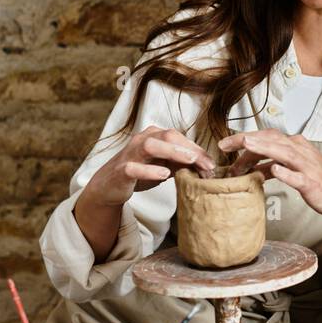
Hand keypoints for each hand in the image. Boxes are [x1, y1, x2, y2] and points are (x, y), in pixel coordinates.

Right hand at [84, 126, 215, 207]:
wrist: (108, 186)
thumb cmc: (139, 173)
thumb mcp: (164, 167)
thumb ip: (182, 164)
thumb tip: (207, 168)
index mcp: (154, 136)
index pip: (179, 137)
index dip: (197, 149)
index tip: (212, 164)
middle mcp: (142, 140)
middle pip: (168, 136)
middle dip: (190, 149)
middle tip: (207, 164)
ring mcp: (130, 154)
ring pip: (150, 145)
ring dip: (172, 152)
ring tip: (189, 162)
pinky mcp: (120, 170)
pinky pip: (133, 167)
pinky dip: (149, 170)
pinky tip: (164, 174)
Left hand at [216, 129, 321, 219]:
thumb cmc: (320, 180)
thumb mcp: (293, 169)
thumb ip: (272, 165)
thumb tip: (249, 167)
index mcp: (294, 146)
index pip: (266, 137)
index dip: (244, 139)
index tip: (225, 145)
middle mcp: (300, 152)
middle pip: (271, 141)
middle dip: (247, 141)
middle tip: (224, 145)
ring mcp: (307, 167)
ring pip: (283, 153)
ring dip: (264, 148)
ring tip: (246, 144)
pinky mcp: (312, 183)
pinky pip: (298, 177)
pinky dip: (286, 172)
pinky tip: (274, 170)